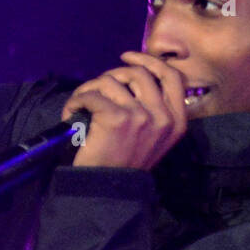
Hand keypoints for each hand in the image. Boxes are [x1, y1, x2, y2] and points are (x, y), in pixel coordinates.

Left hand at [61, 51, 187, 170]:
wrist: (107, 192)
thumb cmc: (125, 165)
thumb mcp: (154, 138)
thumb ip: (154, 109)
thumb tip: (135, 74)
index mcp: (177, 121)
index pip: (171, 76)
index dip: (149, 61)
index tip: (127, 58)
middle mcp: (163, 117)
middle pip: (137, 73)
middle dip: (112, 75)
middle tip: (97, 89)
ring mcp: (141, 116)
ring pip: (110, 81)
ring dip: (90, 89)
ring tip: (81, 105)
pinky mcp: (117, 118)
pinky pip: (92, 95)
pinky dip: (77, 100)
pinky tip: (72, 113)